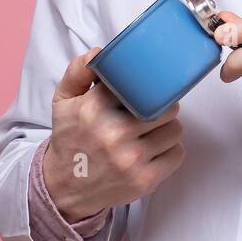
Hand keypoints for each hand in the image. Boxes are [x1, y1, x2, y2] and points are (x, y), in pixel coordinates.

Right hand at [43, 46, 186, 222]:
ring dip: (167, 131)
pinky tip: (153, 152)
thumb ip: (78, 72)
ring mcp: (130, 158)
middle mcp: (113, 133)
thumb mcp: (64, 102)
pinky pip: (178, 154)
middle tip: (150, 114)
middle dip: (161, 109)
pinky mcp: (144, 180)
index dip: (149, 88)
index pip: (143, 85)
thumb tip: (98, 52)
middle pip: (166, 107)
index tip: (147, 92)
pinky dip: (170, 152)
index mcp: (94, 108)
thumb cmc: (70, 139)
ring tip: (150, 134)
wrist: (64, 188)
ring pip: (176, 130)